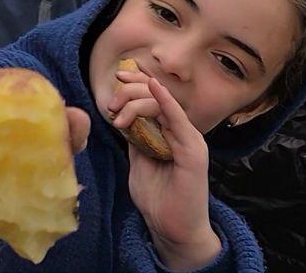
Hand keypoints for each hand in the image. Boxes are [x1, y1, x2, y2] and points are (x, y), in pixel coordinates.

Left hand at [115, 73, 221, 269]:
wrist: (172, 228)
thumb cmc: (157, 198)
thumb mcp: (138, 160)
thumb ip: (135, 139)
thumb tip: (123, 118)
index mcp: (169, 132)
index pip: (155, 97)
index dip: (137, 82)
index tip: (116, 77)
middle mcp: (181, 132)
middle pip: (157, 95)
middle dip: (131, 90)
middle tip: (112, 105)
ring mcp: (189, 140)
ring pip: (162, 104)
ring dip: (136, 102)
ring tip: (118, 114)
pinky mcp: (193, 152)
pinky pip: (179, 121)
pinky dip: (166, 102)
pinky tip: (155, 89)